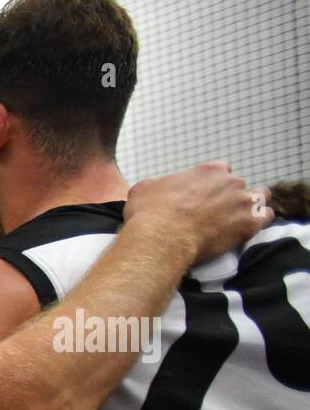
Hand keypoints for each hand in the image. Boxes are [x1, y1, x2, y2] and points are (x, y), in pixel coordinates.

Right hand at [125, 161, 271, 263]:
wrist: (161, 240)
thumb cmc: (150, 215)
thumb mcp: (143, 188)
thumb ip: (158, 183)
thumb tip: (156, 187)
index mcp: (209, 170)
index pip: (221, 171)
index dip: (213, 185)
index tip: (204, 198)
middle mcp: (231, 181)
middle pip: (239, 185)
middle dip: (230, 196)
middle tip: (216, 213)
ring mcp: (243, 202)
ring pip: (261, 196)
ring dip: (251, 205)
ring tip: (238, 218)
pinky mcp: (249, 224)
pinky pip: (266, 217)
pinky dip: (259, 221)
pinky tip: (248, 228)